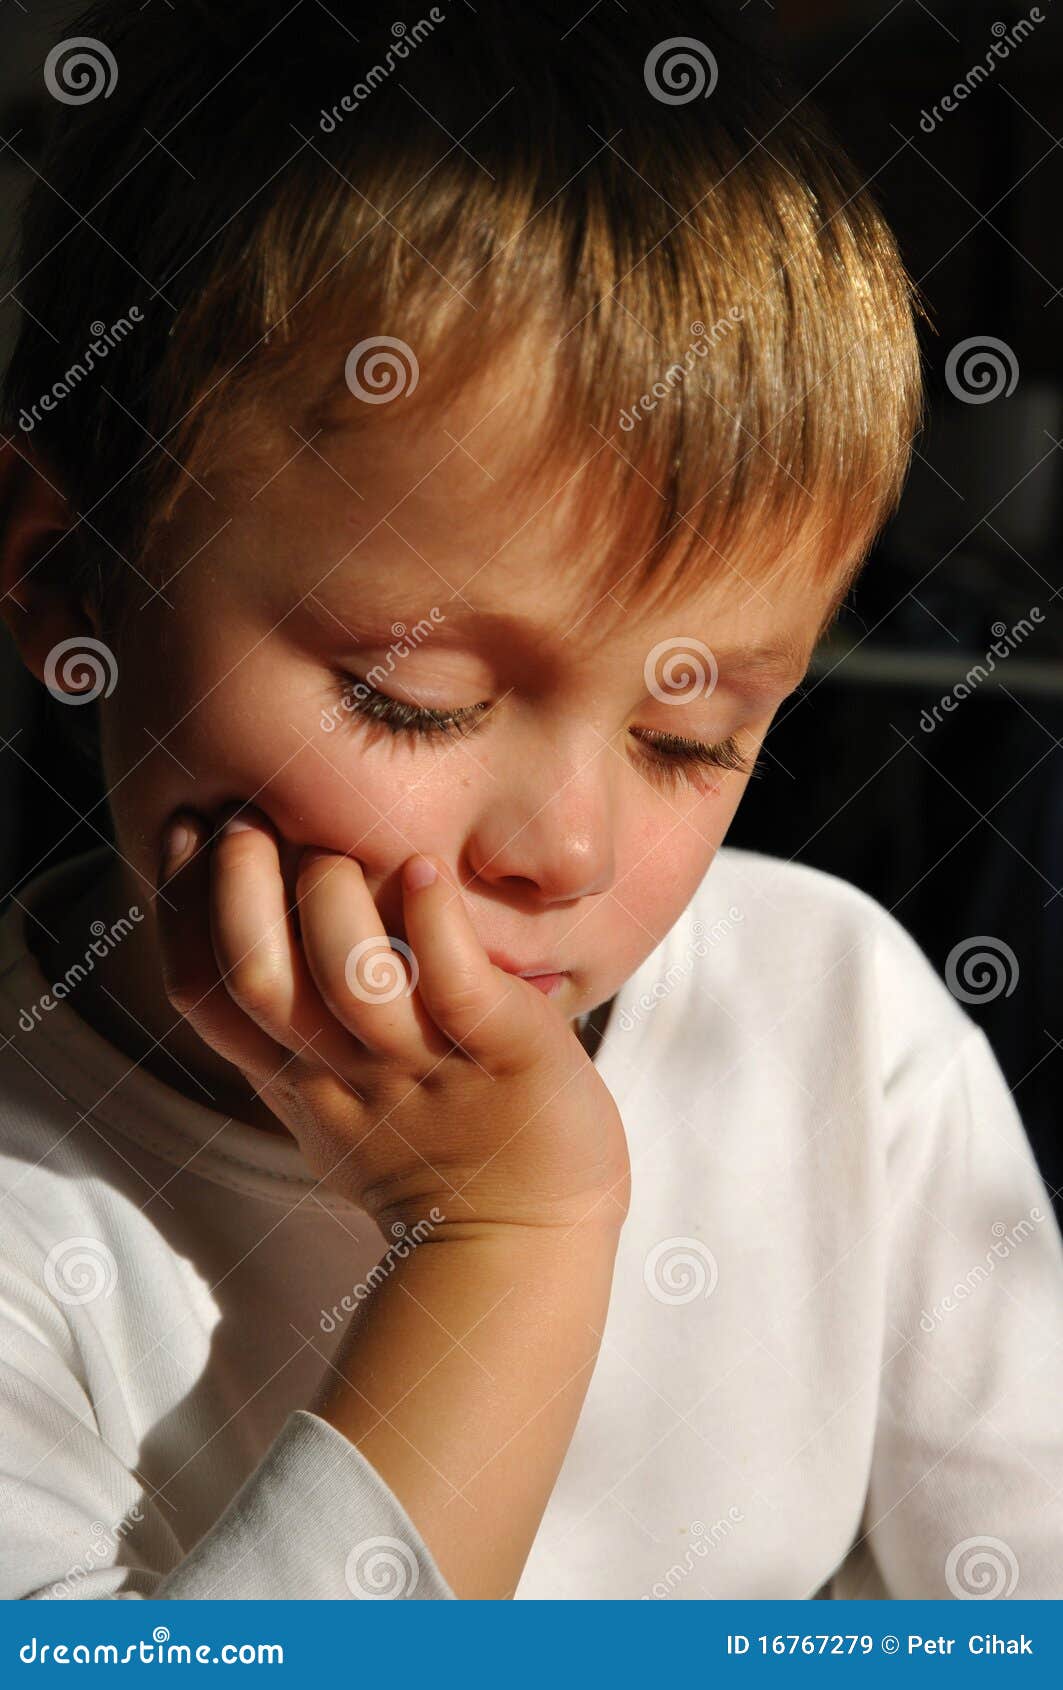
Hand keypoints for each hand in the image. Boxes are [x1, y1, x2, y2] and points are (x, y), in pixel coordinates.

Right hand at [152, 806, 630, 1235]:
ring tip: (343, 846)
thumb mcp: (328, 1104)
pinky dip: (437, 923)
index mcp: (298, 1075)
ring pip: (351, 976)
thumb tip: (238, 937)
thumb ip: (285, 1034)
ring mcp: (426, 1063)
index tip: (183, 828)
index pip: (204, 991)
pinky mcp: (505, 1053)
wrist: (525, 1245)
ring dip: (335, 898)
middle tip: (253, 817)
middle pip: (257, 976)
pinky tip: (425, 872)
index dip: (178, 907)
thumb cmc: (432, 1155)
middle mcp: (348, 1068)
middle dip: (240, 885)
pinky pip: (458, 984)